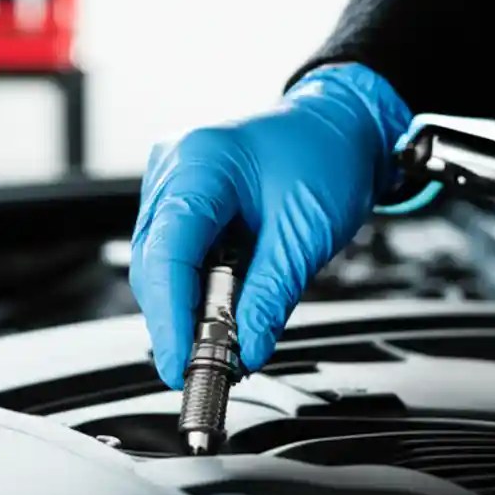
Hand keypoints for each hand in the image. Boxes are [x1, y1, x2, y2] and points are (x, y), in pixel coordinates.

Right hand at [130, 64, 410, 387]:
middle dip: (175, 322)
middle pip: (153, 263)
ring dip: (183, 309)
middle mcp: (173, 166)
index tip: (181, 364)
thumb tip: (246, 349)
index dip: (170, 317)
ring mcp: (170, 180)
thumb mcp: (307, 233)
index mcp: (200, 162)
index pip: (167, 253)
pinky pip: (171, 254)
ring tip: (218, 347)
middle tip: (206, 370)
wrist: (340, 124)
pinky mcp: (178, 197)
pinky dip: (191, 290)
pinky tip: (215, 313)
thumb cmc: (328, 156)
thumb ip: (271, 295)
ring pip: (157, 264)